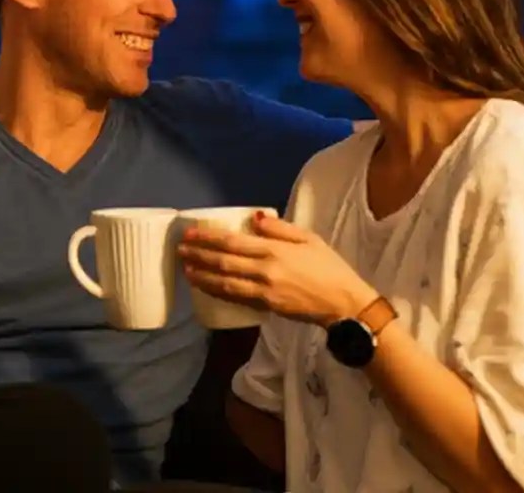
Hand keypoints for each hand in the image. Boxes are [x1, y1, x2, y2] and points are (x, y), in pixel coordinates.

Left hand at [178, 212, 378, 325]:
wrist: (343, 302)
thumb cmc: (329, 267)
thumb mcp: (309, 238)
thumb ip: (280, 228)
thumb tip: (252, 217)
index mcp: (275, 250)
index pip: (233, 242)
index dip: (208, 238)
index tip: (190, 234)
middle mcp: (265, 270)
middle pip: (223, 262)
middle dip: (198, 255)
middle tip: (180, 249)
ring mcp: (264, 291)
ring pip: (224, 284)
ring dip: (202, 276)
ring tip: (186, 269)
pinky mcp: (266, 307)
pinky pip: (236, 298)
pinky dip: (218, 292)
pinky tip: (207, 287)